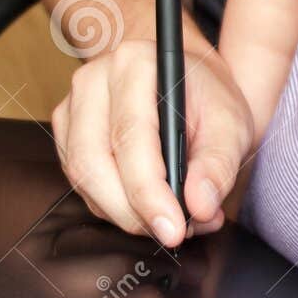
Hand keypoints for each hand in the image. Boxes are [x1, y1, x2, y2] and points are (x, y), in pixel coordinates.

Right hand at [51, 30, 254, 247]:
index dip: (148, 192)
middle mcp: (94, 81)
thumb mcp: (231, 123)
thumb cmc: (206, 97)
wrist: (186, 80)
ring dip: (124, 212)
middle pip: (93, 163)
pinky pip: (80, 182)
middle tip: (174, 232)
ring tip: (171, 216)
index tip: (173, 229)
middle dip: (133, 212)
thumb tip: (200, 207)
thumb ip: (218, 164)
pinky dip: (113, 205)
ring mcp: (73, 106)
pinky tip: (146, 204)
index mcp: (135, 64)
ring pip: (82, 178)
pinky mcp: (66, 132)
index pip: (130, 138)